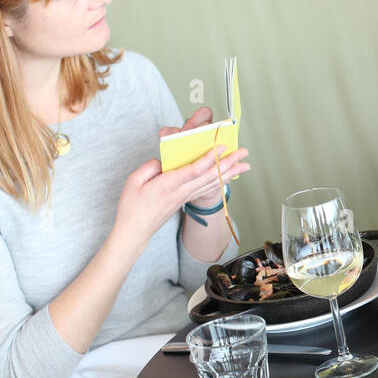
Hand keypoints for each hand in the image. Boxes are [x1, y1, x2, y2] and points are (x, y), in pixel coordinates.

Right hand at [114, 110, 250, 243]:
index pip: (194, 170)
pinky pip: (207, 189)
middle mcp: (181, 192)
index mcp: (169, 185)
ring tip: (245, 164)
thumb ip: (151, 167)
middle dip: (229, 162)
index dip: (209, 158)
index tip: (222, 147)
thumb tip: (165, 160)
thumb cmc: (132, 206)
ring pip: (212, 183)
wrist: (135, 231)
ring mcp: (185, 197)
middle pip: (209, 175)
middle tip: (244, 153)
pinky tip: (229, 176)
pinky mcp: (185, 200)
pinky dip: (220, 181)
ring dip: (230, 172)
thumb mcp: (134, 181)